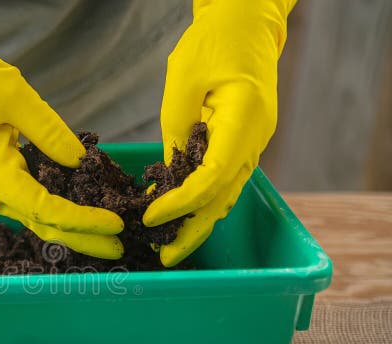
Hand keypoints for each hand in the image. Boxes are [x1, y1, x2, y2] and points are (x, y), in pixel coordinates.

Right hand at [0, 0, 123, 258]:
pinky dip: (51, 206)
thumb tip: (81, 161)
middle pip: (38, 222)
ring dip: (67, 225)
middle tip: (118, 248)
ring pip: (30, 213)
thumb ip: (50, 132)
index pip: (43, 208)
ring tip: (104, 233)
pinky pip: (22, 196)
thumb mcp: (15, 95)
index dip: (82, 220)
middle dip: (80, 237)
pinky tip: (75, 206)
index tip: (114, 223)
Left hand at [144, 0, 295, 266]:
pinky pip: (221, 179)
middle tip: (163, 258)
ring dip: (197, 221)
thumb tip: (165, 178)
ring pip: (225, 193)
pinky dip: (200, 200)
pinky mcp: (242, 142)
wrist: (246, 23)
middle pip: (224, 196)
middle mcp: (255, 138)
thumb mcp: (183, 83)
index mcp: (245, 120)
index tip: (150, 216)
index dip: (181, 203)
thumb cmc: (213, 43)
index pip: (214, 177)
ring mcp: (253, 142)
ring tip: (167, 246)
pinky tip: (176, 215)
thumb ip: (176, 133)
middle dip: (193, 230)